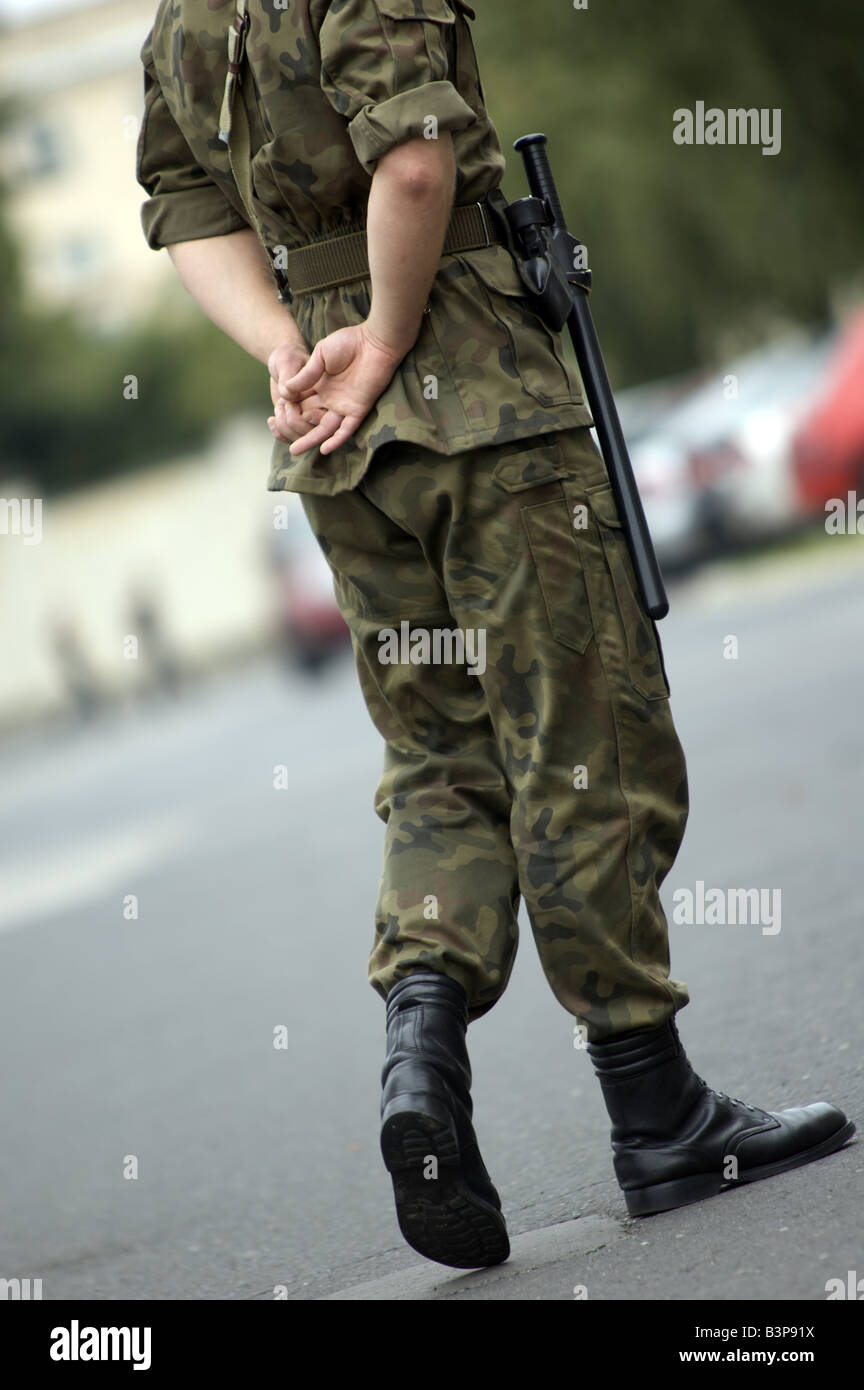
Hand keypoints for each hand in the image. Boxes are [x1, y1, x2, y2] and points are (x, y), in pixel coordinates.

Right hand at [278, 322, 403, 455]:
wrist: (375, 341)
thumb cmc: (348, 342)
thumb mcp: (320, 356)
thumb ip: (305, 375)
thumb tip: (285, 391)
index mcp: (319, 385)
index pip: (300, 403)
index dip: (287, 410)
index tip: (274, 415)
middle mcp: (330, 399)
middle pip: (308, 419)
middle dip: (293, 427)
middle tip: (278, 431)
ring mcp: (343, 406)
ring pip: (324, 428)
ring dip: (309, 440)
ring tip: (294, 451)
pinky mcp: (358, 410)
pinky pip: (346, 430)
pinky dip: (336, 440)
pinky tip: (323, 449)